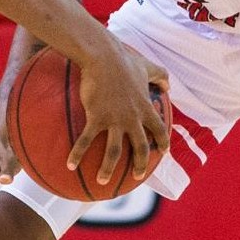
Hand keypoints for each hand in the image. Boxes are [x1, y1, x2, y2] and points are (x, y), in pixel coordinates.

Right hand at [68, 41, 170, 184]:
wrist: (103, 57)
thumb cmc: (124, 61)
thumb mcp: (147, 66)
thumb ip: (160, 75)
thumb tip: (169, 85)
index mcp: (145, 108)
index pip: (159, 129)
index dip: (163, 142)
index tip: (163, 153)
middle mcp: (133, 118)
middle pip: (140, 147)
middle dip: (140, 164)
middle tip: (137, 176)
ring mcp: (115, 120)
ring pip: (115, 151)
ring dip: (108, 169)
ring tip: (103, 182)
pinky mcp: (97, 118)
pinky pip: (87, 141)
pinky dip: (78, 154)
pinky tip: (70, 165)